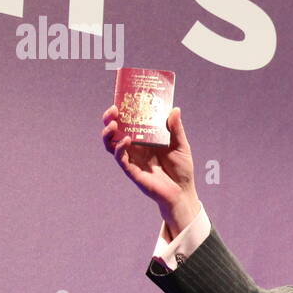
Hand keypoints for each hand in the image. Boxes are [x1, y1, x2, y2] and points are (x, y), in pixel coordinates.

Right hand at [101, 105, 199, 236]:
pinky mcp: (131, 171)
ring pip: (111, 144)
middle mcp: (135, 147)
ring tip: (113, 123)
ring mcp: (132, 159)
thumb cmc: (182, 168)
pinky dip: (120, 148)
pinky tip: (127, 140)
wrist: (182, 191)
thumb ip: (176, 128)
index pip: (128, 122)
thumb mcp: (181, 145)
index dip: (122, 112)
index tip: (121, 100)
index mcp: (145, 139)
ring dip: (109, 133)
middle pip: (115, 131)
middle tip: (113, 110)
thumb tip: (174, 109)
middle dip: (110, 119)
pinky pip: (120, 158)